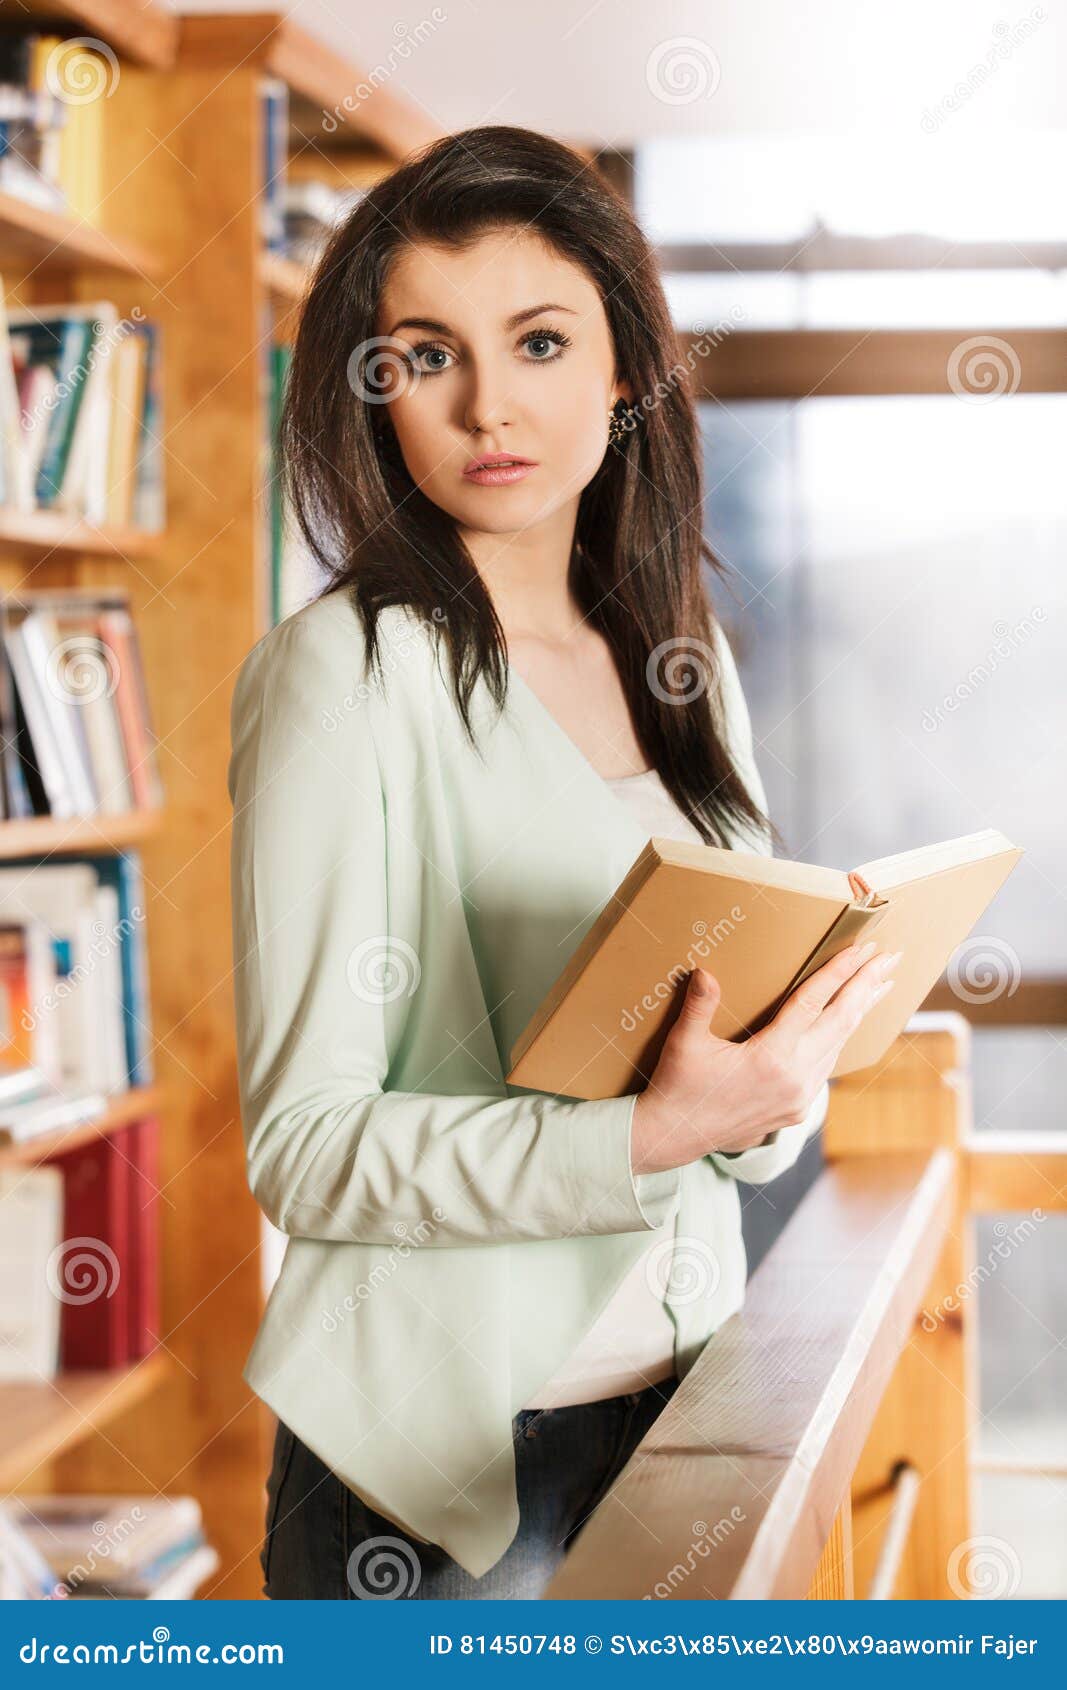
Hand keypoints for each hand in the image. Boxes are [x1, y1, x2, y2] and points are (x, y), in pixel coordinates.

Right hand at [630, 940, 899, 1175]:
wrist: (676, 1136)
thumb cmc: (678, 1086)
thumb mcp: (684, 1042)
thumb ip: (699, 1005)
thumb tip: (705, 971)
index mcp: (771, 1057)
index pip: (813, 1003)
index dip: (839, 973)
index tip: (863, 950)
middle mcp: (794, 1078)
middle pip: (841, 1021)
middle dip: (868, 986)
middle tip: (892, 958)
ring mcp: (799, 1097)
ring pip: (839, 1045)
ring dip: (859, 1011)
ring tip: (878, 985)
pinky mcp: (797, 1111)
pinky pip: (826, 1066)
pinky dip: (840, 1039)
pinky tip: (846, 1024)